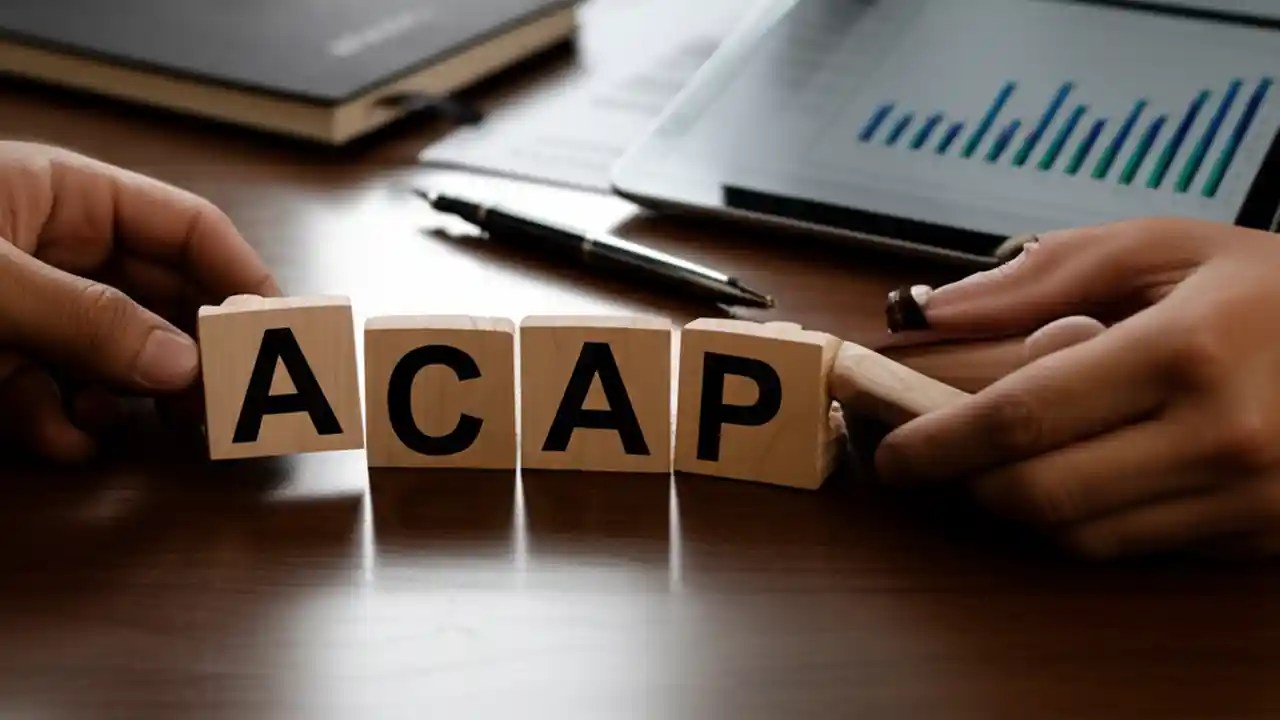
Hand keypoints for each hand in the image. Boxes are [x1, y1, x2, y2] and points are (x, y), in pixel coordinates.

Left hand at [0, 142, 277, 462]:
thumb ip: (87, 319)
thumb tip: (180, 364)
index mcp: (66, 197)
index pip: (187, 228)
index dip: (242, 275)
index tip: (284, 331)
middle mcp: (55, 252)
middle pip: (162, 300)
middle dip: (195, 352)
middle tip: (229, 398)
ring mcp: (25, 311)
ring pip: (114, 357)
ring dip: (133, 396)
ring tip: (157, 425)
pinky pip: (52, 398)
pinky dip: (63, 426)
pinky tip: (64, 437)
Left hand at [877, 218, 1279, 558]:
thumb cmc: (1270, 288)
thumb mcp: (1166, 247)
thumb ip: (1044, 274)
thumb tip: (936, 309)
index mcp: (1183, 353)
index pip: (1022, 420)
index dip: (938, 444)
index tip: (891, 454)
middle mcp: (1217, 441)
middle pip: (1039, 496)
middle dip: (966, 482)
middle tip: (936, 454)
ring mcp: (1244, 504)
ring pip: (1078, 538)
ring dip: (1020, 505)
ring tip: (1016, 452)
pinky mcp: (1256, 542)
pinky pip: (1133, 550)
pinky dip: (1085, 521)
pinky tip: (1090, 470)